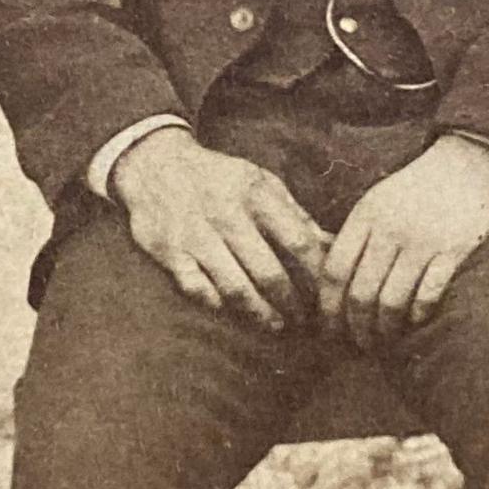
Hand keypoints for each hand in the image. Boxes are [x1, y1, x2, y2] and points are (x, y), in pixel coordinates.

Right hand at [116, 128, 331, 330]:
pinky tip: (234, 311)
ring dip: (260, 313)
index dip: (317, 273)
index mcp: (256, 195)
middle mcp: (227, 216)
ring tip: (276, 324)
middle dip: (291, 303)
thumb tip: (333, 246)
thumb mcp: (260, 182)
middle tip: (304, 319)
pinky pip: (198, 290)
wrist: (155, 164)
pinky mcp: (170, 253)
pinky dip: (219, 304)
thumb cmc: (219, 178)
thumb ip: (295, 215)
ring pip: (235, 288)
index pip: (298, 241)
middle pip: (269, 272)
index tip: (327, 291)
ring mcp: (196, 236)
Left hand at [320, 135, 488, 347]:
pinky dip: (418, 315)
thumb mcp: (377, 201)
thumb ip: (356, 236)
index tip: (330, 327)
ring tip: (384, 339)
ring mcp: (423, 240)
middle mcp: (390, 229)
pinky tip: (415, 321)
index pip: (335, 271)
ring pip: (391, 301)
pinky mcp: (454, 250)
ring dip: (384, 329)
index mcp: (366, 215)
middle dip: (356, 327)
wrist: (469, 162)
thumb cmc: (417, 189)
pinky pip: (428, 295)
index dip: (328, 307)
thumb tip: (330, 284)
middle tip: (359, 343)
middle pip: (360, 293)